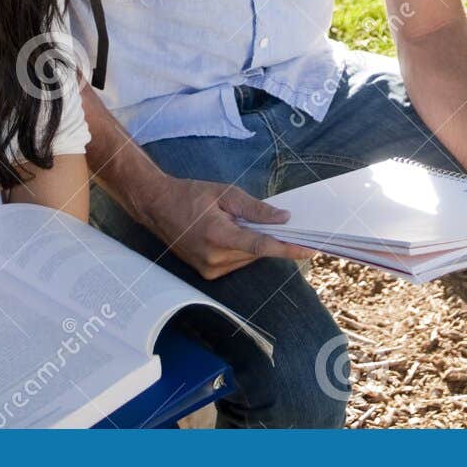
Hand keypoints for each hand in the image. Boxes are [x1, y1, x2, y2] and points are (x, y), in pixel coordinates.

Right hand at [137, 174, 317, 280]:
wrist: (157, 206)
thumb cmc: (190, 195)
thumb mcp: (225, 193)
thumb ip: (255, 208)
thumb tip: (283, 218)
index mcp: (218, 236)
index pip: (261, 246)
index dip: (287, 249)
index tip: (309, 250)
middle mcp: (214, 259)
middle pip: (256, 252)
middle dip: (268, 237)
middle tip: (271, 220)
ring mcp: (209, 269)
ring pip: (247, 258)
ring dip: (252, 243)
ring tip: (234, 222)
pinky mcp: (207, 273)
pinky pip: (236, 262)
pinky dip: (240, 249)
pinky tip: (229, 232)